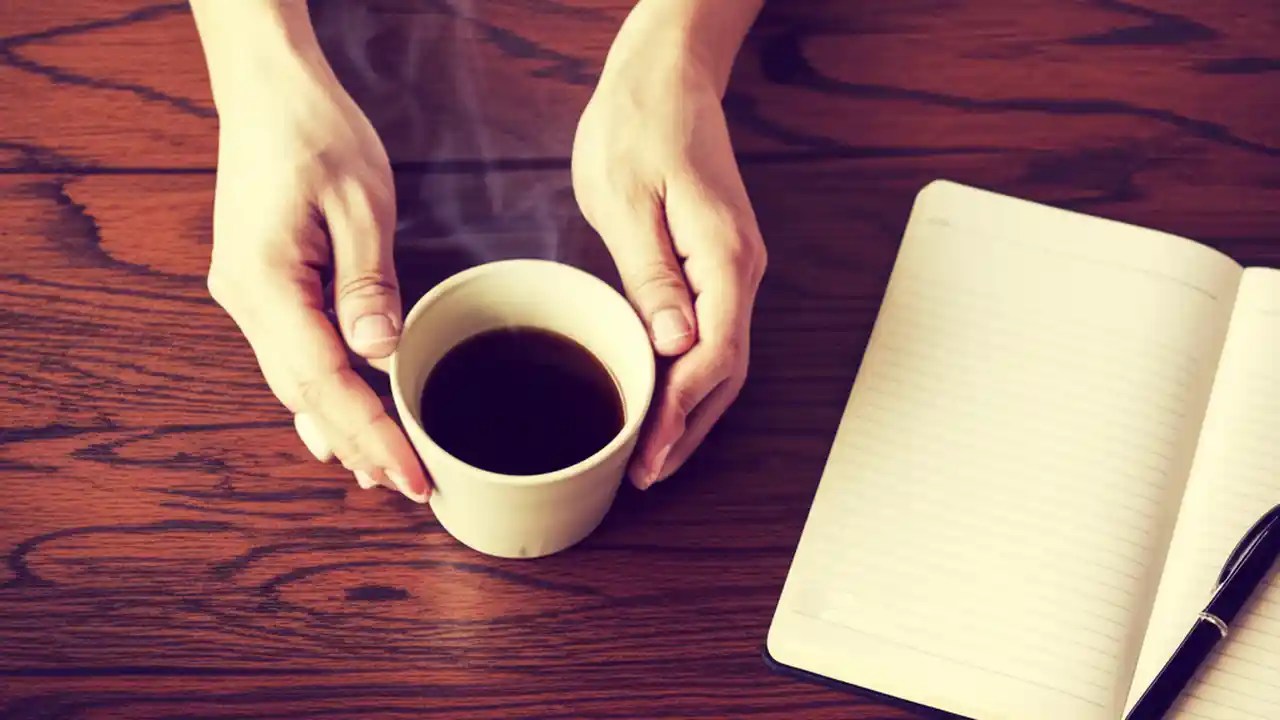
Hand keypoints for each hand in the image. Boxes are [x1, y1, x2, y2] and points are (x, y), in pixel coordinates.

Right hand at [195, 1, 427, 501]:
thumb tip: (382, 357)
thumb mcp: (360, 203)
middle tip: (414, 485)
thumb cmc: (315, 132)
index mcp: (265, 282)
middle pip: (305, 394)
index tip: (412, 475)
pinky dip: (326, 393)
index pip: (324, 383)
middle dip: (359, 444)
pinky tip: (348, 420)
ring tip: (386, 469)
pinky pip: (294, 355)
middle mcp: (245, 299)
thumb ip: (369, 286)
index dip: (370, 435)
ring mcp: (247, 294)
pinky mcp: (262, 285)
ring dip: (340, 427)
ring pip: (296, 382)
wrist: (268, 89)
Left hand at [572, 9, 765, 489]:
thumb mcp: (629, 197)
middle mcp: (741, 270)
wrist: (667, 75)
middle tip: (646, 473)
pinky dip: (689, 378)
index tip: (646, 452)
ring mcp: (733, 269)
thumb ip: (651, 274)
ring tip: (653, 454)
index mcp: (724, 257)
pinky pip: (713, 335)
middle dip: (689, 429)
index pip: (714, 356)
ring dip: (691, 411)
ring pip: (724, 360)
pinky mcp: (716, 265)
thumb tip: (675, 344)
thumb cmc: (639, 126)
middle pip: (727, 372)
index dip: (680, 412)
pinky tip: (661, 398)